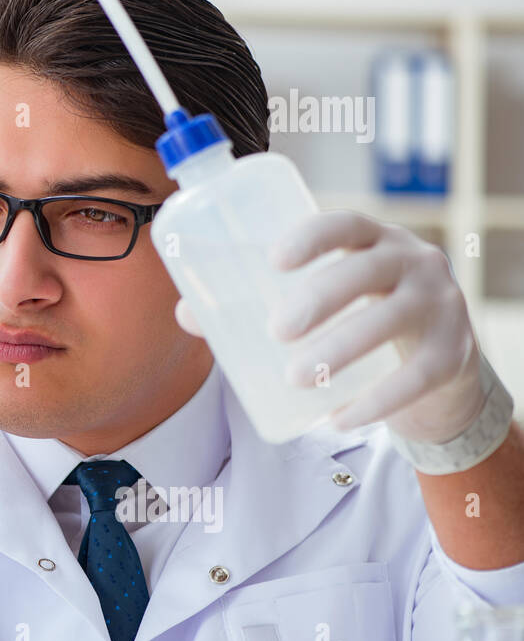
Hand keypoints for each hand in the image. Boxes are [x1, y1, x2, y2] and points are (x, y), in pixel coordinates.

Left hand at [175, 210, 487, 442]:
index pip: (348, 222)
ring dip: (342, 350)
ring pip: (393, 321)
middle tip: (277, 330)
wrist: (438, 363)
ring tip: (296, 378)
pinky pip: (417, 377)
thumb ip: (260, 300)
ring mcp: (442, 305)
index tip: (275, 259)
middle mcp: (415, 261)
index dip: (314, 236)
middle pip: (369, 270)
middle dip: (322, 298)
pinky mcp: (453, 354)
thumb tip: (187, 313)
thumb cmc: (360, 315)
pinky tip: (339, 418)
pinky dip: (377, 401)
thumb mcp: (324, 298)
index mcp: (375, 239)